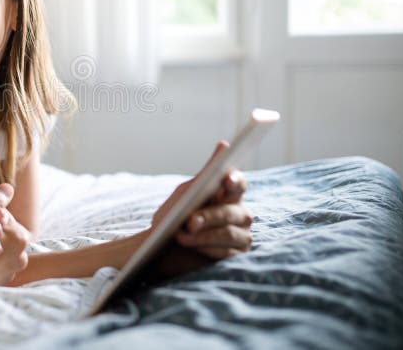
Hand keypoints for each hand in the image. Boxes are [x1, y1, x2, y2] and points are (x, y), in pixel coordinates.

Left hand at [151, 141, 252, 260]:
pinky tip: (192, 246)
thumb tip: (224, 145)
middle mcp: (240, 213)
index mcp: (229, 193)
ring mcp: (241, 237)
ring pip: (230, 234)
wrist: (161, 248)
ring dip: (204, 235)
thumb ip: (206, 174)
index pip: (239, 183)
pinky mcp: (235, 258)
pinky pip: (226, 253)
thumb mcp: (185, 193)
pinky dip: (206, 249)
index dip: (235, 181)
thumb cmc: (175, 216)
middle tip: (190, 221)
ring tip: (181, 236)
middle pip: (232, 212)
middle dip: (210, 216)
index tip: (226, 179)